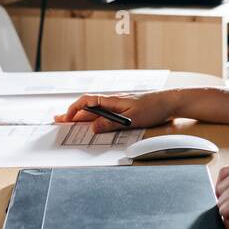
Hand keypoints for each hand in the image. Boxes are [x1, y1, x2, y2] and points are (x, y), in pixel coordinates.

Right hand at [53, 90, 176, 132]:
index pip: (87, 102)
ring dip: (81, 116)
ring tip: (69, 120)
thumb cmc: (153, 108)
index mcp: (112, 101)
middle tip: (58, 120)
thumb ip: (111, 123)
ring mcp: (118, 105)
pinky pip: (104, 113)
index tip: (65, 119)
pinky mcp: (124, 109)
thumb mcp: (132, 119)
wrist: (170, 102)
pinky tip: (91, 120)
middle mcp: (113, 101)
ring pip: (94, 110)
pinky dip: (94, 117)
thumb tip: (92, 128)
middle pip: (88, 107)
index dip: (74, 110)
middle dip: (72, 113)